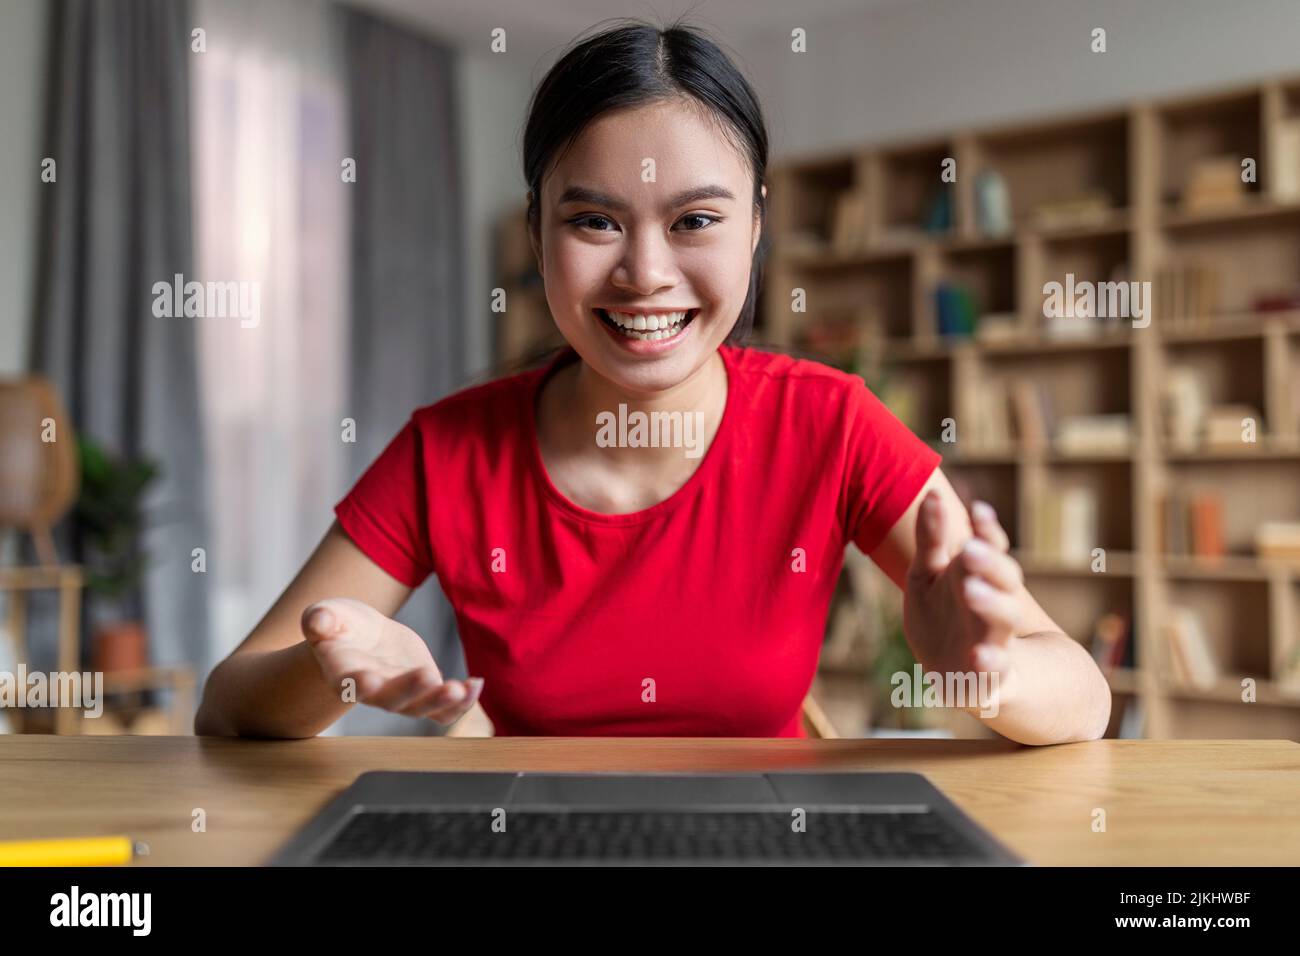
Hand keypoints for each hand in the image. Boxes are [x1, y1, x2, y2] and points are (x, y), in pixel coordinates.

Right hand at [301, 597, 482, 725]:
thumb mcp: (326, 614)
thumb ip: (319, 619)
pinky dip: (461, 702)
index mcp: (343, 673)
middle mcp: (373, 691)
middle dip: (411, 691)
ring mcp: (401, 694)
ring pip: (422, 707)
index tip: (369, 681)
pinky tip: (475, 686)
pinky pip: (443, 707)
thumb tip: (317, 620)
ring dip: (442, 702)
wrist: (359, 637)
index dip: (359, 684)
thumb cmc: (339, 625)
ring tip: (461, 689)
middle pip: (391, 699)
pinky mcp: (423, 691)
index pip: (349, 683)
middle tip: (429, 677)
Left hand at [902, 491, 1023, 708]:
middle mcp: (994, 605)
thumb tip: (932, 494)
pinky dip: (991, 662)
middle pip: (1004, 579)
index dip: (987, 531)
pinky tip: (980, 655)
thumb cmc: (942, 617)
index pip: (992, 548)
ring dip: (990, 604)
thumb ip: (931, 539)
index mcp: (979, 577)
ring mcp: (995, 640)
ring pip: (1004, 619)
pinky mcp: (990, 677)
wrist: (956, 676)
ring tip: (971, 589)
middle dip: (989, 563)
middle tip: (969, 549)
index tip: (977, 510)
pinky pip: (996, 669)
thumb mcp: (928, 575)